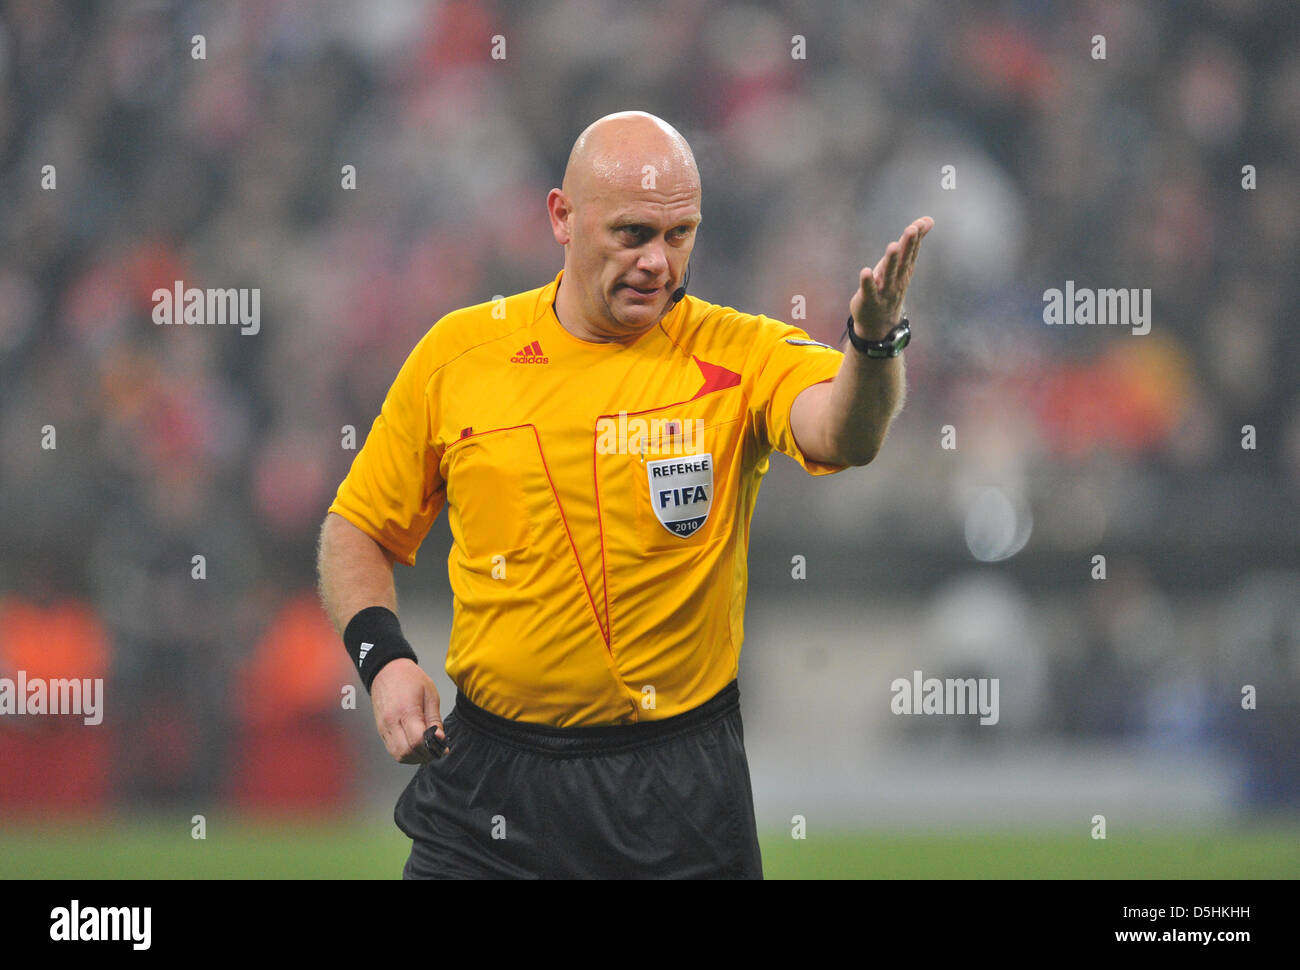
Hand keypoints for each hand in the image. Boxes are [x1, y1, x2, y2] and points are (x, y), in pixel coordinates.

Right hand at [370, 658, 447, 763]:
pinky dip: (405, 753)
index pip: (418, 741)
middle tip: (435, 749)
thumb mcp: (430, 694)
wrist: (387, 670)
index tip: (441, 743)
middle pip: (406, 752)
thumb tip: (439, 739)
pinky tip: (415, 745)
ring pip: (398, 755)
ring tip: (425, 748)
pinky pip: (392, 750)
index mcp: (406, 711)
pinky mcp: (381, 730)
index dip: (432, 747)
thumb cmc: (409, 679)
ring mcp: (383, 728)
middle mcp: (391, 722)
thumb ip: (435, 720)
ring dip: (414, 757)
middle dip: (424, 755)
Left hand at [850, 216, 933, 339]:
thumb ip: (912, 243)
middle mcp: (897, 279)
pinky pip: (869, 290)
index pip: (911, 252)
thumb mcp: (902, 265)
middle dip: (907, 245)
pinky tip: (865, 271)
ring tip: (892, 246)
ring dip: (890, 260)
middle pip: (903, 261)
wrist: (880, 324)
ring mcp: (884, 290)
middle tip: (911, 229)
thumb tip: (928, 220)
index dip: (916, 238)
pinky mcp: (869, 299)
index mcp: (904, 270)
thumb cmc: (891, 287)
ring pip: (888, 274)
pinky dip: (868, 282)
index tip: (920, 224)